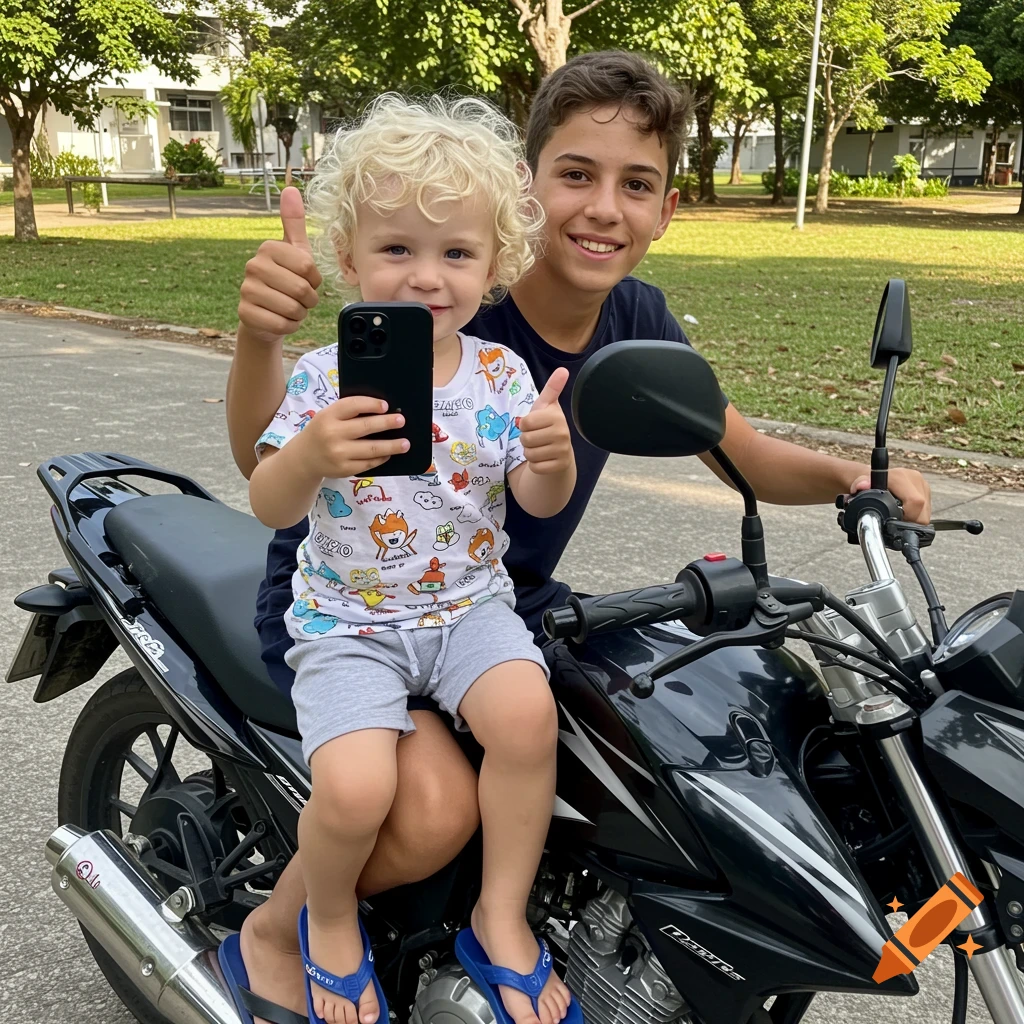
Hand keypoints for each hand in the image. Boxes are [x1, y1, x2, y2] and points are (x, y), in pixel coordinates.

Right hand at [238, 186, 321, 342]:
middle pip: (302, 290)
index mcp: (268, 248)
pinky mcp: (245, 314)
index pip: (309, 268)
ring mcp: (246, 290)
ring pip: (293, 309)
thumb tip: (290, 188)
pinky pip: (281, 325)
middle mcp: (253, 266)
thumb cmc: (285, 279)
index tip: (306, 280)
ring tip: (290, 308)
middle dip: (309, 300)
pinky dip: (288, 326)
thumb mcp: (294, 251)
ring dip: (299, 314)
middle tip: (300, 298)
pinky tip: (280, 319)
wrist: (264, 312)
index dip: (315, 281)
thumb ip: (294, 223)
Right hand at [295, 397, 408, 477]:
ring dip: (392, 446)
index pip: (353, 406)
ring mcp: (338, 454)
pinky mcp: (344, 469)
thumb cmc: (322, 432)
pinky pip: (368, 463)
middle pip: (365, 427)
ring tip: (405, 443)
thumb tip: (382, 410)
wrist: (304, 458)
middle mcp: (332, 434)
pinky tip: (389, 454)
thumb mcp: (327, 417)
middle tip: (401, 421)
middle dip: (387, 423)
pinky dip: (381, 458)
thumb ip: (348, 413)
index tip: (386, 406)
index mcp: (328, 416)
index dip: (371, 404)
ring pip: (371, 449)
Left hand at [519, 368, 573, 474]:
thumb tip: (563, 369)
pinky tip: (544, 459)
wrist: (559, 451)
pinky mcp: (560, 466)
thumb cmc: (547, 425)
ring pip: (529, 454)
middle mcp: (563, 433)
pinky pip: (535, 467)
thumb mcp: (546, 406)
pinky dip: (535, 465)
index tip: (534, 425)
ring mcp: (563, 451)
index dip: (525, 425)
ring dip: (530, 452)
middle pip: (525, 439)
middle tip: (537, 438)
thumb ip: (552, 388)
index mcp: (557, 416)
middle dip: (526, 440)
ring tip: (540, 448)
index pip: (525, 423)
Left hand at [849, 467, 931, 524]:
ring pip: (926, 513)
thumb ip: (859, 484)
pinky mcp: (926, 490)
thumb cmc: (866, 484)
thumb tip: (862, 485)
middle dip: (911, 522)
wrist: (872, 476)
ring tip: (899, 517)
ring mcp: (922, 484)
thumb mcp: (859, 484)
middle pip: (923, 511)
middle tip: (897, 523)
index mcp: (900, 476)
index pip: (915, 502)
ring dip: (914, 519)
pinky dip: (916, 516)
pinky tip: (904, 513)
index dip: (908, 517)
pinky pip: (926, 510)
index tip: (897, 522)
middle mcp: (914, 478)